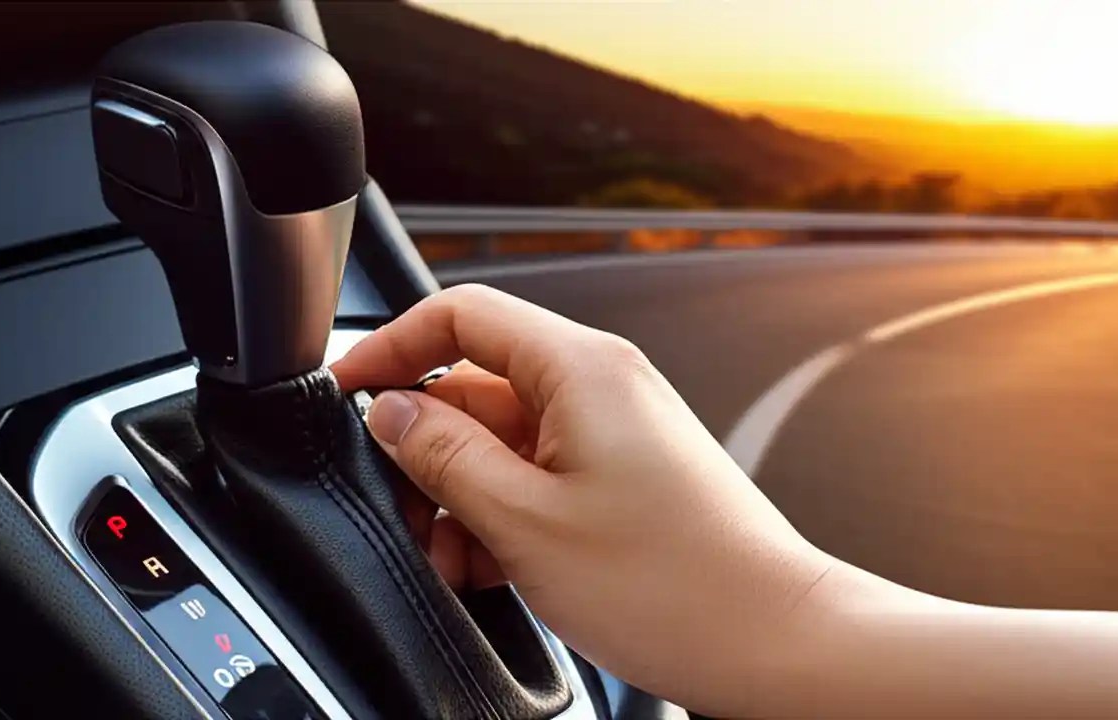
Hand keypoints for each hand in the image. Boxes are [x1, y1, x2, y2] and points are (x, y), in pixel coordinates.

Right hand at [332, 285, 831, 713]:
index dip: (391, 348)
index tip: (346, 393)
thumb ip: (442, 456)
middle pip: (474, 386)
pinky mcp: (620, 476)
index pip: (460, 314)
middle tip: (407, 516)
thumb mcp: (524, 521)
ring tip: (457, 561)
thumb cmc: (675, 584)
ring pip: (500, 441)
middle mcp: (598, 386)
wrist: (772, 640)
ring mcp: (611, 432)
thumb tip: (389, 412)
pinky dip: (502, 515)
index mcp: (579, 369)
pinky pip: (536, 475)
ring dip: (461, 497)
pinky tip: (493, 568)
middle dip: (426, 453)